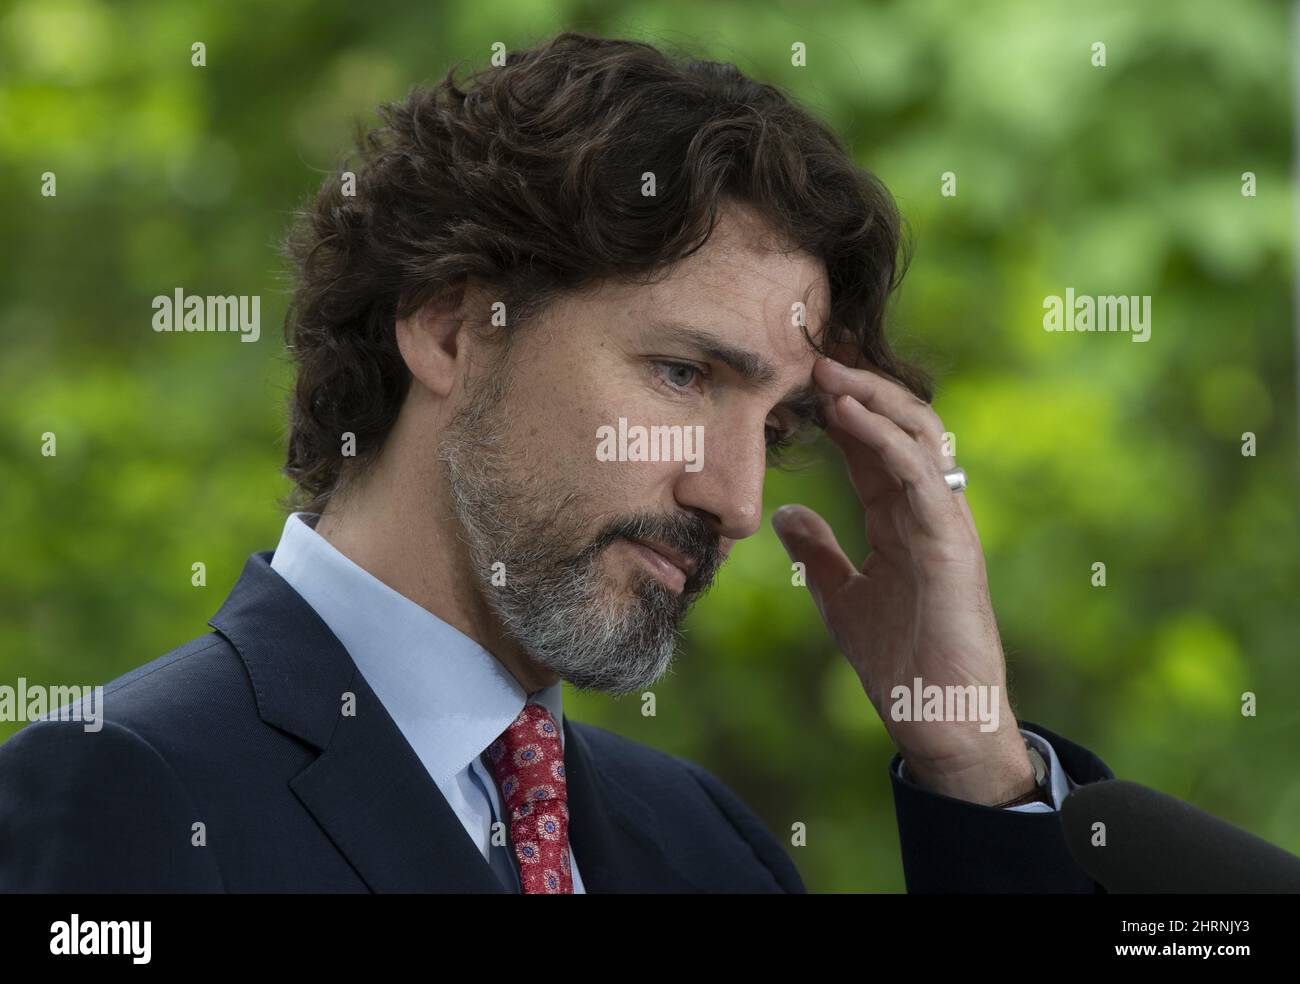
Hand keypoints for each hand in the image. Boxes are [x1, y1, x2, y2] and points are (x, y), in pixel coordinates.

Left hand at [772, 356, 1035, 805]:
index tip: (793, 374)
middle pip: (898, 424)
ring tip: (826, 367)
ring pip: (918, 435)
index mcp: (900, 517)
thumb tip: (785, 514)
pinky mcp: (953, 542)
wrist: (938, 720)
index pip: (870, 443)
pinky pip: (922, 474)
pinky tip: (850, 411)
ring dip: (872, 396)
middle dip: (858, 383)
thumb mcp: (842, 598)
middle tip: (809, 350)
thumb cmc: (900, 662)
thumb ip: (818, 554)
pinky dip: (887, 438)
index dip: (837, 405)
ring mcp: (945, 521)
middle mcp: (927, 508)